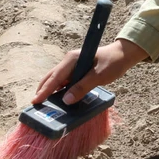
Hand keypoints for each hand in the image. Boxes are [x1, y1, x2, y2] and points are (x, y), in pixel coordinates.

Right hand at [32, 38, 147, 105]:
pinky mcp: (76, 69)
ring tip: (43, 103)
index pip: (55, 77)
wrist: (123, 54)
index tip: (35, 100)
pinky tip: (57, 98)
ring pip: (56, 79)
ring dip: (49, 89)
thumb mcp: (99, 76)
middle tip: (35, 104)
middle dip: (43, 90)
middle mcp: (69, 61)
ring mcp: (72, 65)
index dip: (45, 90)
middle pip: (52, 77)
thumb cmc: (112, 62)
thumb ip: (82, 87)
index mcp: (72, 59)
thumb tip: (66, 100)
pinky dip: (58, 88)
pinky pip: (64, 80)